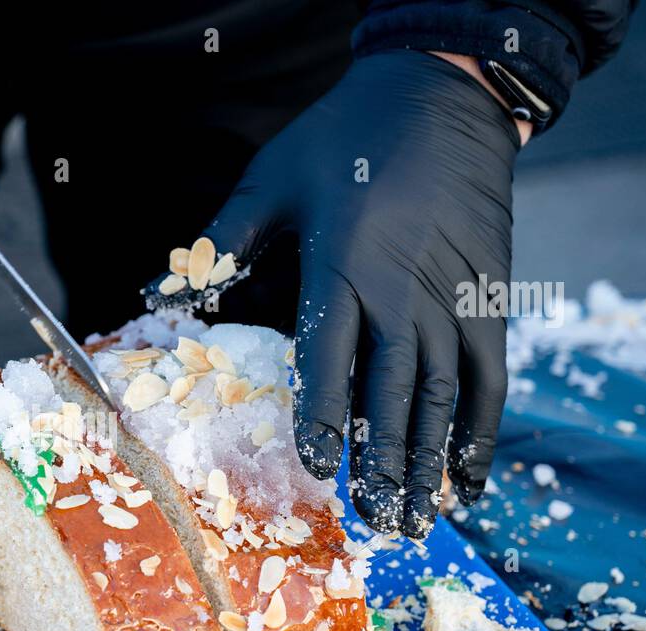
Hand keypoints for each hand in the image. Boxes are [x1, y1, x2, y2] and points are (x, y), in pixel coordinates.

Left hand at [157, 50, 519, 537]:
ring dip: (431, 463)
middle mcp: (402, 293)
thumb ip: (218, 245)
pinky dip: (483, 432)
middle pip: (392, 394)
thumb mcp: (272, 181)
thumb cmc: (345, 140)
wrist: (443, 93)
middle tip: (375, 523)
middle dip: (382, 464)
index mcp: (343, 268)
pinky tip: (469, 478)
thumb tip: (153, 293)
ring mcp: (453, 299)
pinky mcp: (490, 298)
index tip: (312, 468)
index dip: (320, 419)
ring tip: (419, 519)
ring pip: (445, 397)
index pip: (328, 361)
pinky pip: (492, 377)